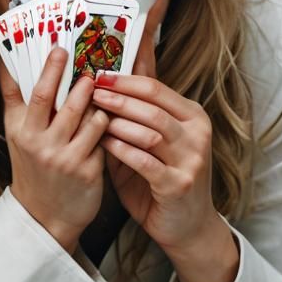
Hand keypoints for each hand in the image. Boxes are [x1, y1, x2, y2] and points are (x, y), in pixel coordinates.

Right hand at [0, 38, 110, 251]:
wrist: (44, 216)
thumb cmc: (34, 167)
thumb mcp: (17, 135)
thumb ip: (14, 99)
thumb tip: (5, 59)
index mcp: (22, 130)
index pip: (33, 93)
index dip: (47, 69)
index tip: (59, 47)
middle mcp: (40, 143)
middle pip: (63, 101)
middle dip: (78, 78)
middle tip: (90, 60)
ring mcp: (64, 157)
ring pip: (89, 116)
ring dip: (98, 100)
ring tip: (102, 88)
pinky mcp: (87, 170)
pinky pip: (104, 136)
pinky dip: (108, 123)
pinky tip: (114, 117)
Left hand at [92, 0, 217, 255]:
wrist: (186, 228)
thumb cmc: (159, 181)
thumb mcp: (146, 142)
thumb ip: (129, 114)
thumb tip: (98, 81)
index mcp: (188, 114)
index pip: (155, 81)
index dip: (126, 66)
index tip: (99, 53)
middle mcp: (195, 129)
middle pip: (152, 100)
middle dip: (117, 90)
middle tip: (86, 83)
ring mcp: (192, 156)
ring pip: (148, 128)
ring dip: (116, 119)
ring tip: (90, 112)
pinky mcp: (180, 183)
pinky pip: (145, 160)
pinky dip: (122, 151)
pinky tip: (103, 146)